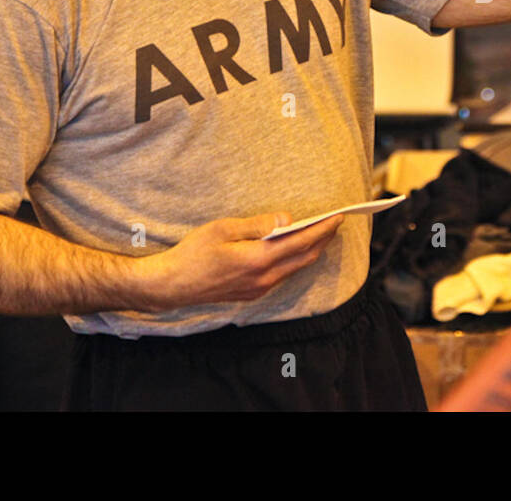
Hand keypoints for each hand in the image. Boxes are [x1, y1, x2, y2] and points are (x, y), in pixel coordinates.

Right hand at [143, 211, 343, 308]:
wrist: (172, 286)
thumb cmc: (193, 253)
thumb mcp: (223, 229)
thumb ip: (258, 225)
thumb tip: (287, 220)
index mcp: (258, 260)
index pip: (301, 242)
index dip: (322, 229)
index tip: (338, 217)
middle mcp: (264, 278)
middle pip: (304, 257)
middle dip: (323, 239)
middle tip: (335, 222)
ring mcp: (259, 288)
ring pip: (295, 268)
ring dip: (311, 250)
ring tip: (321, 232)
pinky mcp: (252, 292)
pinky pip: (283, 275)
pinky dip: (295, 259)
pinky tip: (295, 249)